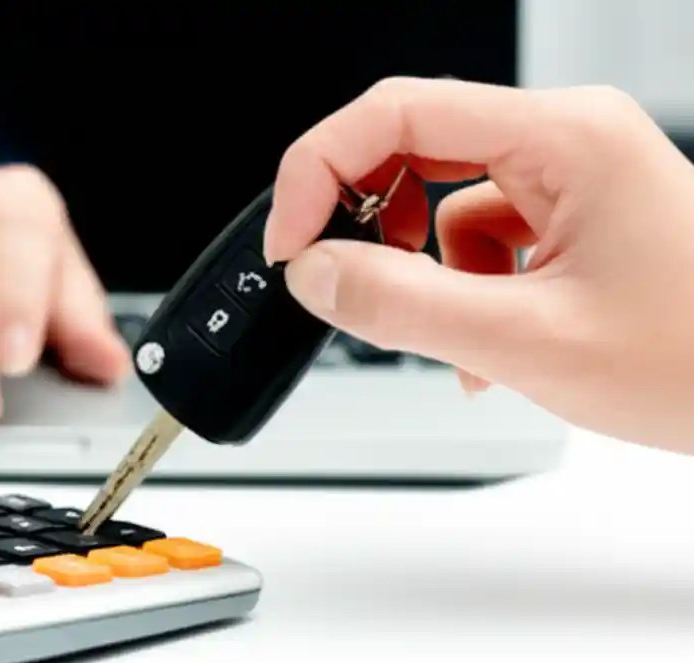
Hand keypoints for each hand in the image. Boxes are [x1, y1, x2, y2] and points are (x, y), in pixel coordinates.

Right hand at [263, 77, 693, 453]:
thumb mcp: (531, 342)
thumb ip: (404, 305)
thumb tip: (316, 275)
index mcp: (564, 134)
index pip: (397, 113)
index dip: (319, 171)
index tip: (290, 242)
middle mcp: (567, 138)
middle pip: (413, 149)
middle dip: (367, 222)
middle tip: (342, 285)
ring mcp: (572, 176)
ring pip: (441, 203)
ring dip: (422, 274)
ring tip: (452, 340)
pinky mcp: (573, 218)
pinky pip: (479, 240)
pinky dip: (461, 293)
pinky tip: (486, 349)